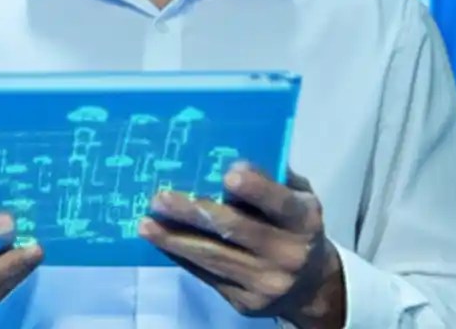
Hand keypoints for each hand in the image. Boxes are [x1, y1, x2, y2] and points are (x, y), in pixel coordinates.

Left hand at [138, 163, 345, 328]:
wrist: (310, 286)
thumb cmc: (293, 226)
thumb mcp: (297, 197)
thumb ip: (271, 178)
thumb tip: (230, 153)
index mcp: (303, 220)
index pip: (281, 203)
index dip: (257, 190)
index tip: (229, 175)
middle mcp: (289, 253)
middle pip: (235, 230)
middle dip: (194, 213)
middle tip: (160, 198)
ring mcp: (267, 281)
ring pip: (213, 257)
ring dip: (175, 239)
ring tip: (146, 224)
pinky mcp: (246, 302)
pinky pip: (207, 275)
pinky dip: (181, 256)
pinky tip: (160, 241)